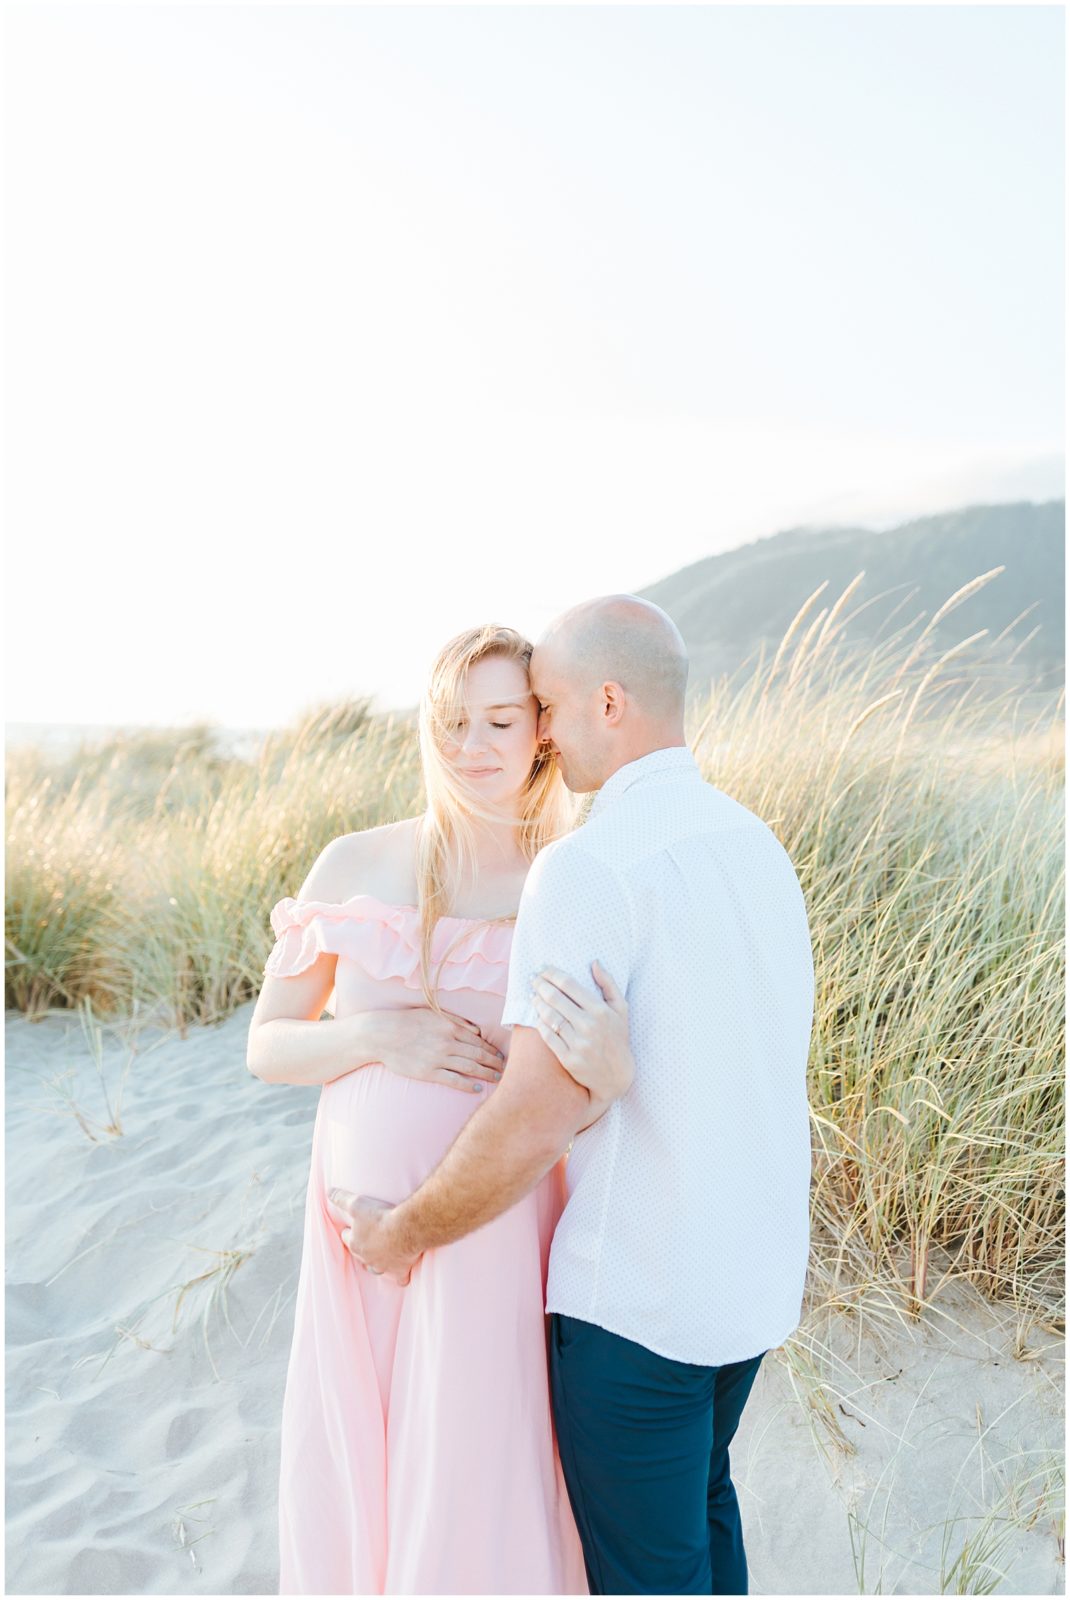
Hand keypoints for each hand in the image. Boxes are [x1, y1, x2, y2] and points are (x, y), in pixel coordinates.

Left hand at [328, 1190, 420, 1284]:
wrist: (405, 1229)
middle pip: (360, 1255)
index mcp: (355, 1243)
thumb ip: (342, 1198)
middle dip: (362, 1248)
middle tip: (368, 1239)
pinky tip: (402, 1274)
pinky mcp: (399, 1271)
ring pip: (375, 1269)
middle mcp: (367, 1258)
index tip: (353, 1226)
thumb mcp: (357, 1204)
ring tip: (382, 1255)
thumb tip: (329, 1192)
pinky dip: (400, 1277)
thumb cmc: (380, 1216)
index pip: (347, 1238)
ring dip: (377, 1262)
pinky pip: (400, 1279)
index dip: (349, 1231)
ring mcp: (383, 1266)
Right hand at [372, 1006, 505, 1092]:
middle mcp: (448, 1043)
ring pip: (470, 1068)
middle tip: (507, 1069)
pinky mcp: (429, 1072)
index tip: (502, 1055)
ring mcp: (439, 1058)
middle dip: (495, 1063)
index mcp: (450, 1027)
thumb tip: (476, 1030)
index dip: (492, 1050)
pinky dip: (467, 1085)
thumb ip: (456, 1020)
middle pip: (479, 1055)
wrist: (383, 1034)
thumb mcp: (433, 1013)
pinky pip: (453, 1080)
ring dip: (486, 1074)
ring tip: (498, 1078)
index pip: (479, 1041)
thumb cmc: (408, 1021)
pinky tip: (477, 1088)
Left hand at [531, 962, 633, 1125]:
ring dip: (537, 1002)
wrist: (616, 1077)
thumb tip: (594, 962)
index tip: (543, 968)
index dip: (553, 974)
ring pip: (549, 1017)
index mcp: (601, 1011)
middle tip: (533, 978)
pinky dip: (540, 1024)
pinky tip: (537, 1016)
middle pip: (555, 998)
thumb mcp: (621, 1009)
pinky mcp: (569, 1059)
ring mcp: (578, 1044)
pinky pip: (548, 1037)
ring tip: (533, 995)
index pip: (569, 985)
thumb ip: (609, 984)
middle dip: (540, 984)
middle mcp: (589, 1026)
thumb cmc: (617, 1038)